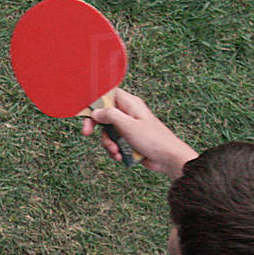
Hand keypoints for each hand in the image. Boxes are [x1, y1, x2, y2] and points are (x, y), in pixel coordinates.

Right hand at [80, 89, 198, 178]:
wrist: (167, 158)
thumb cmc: (153, 139)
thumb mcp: (128, 126)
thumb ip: (110, 116)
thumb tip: (96, 112)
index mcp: (130, 104)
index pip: (107, 96)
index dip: (95, 103)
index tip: (86, 114)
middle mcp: (128, 113)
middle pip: (104, 114)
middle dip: (96, 126)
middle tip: (87, 133)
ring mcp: (128, 126)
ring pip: (107, 131)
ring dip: (107, 143)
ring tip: (115, 151)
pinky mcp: (129, 140)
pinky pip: (114, 142)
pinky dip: (114, 150)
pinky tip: (120, 156)